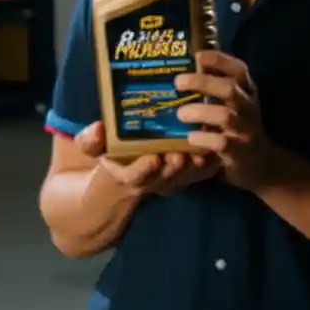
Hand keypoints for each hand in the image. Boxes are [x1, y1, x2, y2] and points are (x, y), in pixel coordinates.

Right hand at [74, 120, 220, 195]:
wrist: (117, 181)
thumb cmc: (106, 158)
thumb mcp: (91, 151)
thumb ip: (90, 142)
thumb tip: (97, 128)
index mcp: (125, 175)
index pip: (134, 175)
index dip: (144, 169)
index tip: (152, 158)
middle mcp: (149, 181)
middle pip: (164, 178)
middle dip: (174, 168)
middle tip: (183, 155)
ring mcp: (167, 181)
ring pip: (184, 178)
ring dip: (195, 168)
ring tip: (205, 153)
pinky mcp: (183, 177)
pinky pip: (197, 176)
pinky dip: (208, 167)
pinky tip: (219, 153)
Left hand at [175, 50, 280, 191]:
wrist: (262, 165)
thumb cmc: (239, 128)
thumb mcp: (234, 104)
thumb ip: (217, 86)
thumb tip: (191, 62)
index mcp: (247, 92)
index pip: (238, 69)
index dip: (220, 60)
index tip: (198, 56)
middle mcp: (248, 108)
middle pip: (229, 89)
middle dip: (202, 82)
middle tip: (178, 82)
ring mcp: (245, 130)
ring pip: (225, 116)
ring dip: (199, 112)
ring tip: (181, 114)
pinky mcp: (240, 152)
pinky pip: (221, 143)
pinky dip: (203, 138)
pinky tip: (190, 137)